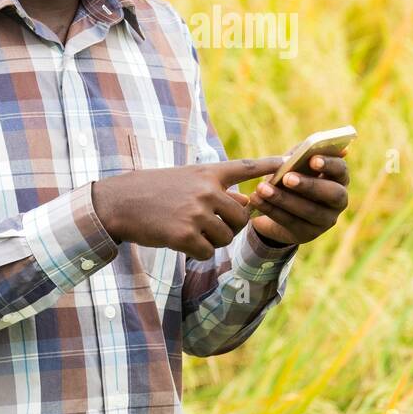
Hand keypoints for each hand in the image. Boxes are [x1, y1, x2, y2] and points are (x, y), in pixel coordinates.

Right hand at [92, 156, 283, 260]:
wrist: (121, 202)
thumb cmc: (156, 191)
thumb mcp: (188, 180)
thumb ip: (218, 190)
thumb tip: (247, 202)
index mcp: (208, 173)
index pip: (246, 167)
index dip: (271, 165)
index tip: (291, 161)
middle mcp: (206, 190)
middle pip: (241, 217)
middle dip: (230, 227)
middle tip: (207, 225)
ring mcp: (196, 212)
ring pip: (225, 238)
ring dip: (212, 241)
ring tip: (190, 230)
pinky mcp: (184, 234)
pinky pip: (205, 252)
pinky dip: (195, 252)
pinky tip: (179, 241)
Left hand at [247, 150, 350, 246]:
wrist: (277, 209)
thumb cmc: (290, 178)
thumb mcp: (293, 164)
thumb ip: (299, 154)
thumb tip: (307, 146)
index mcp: (338, 178)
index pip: (341, 169)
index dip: (329, 164)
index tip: (312, 160)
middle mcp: (339, 200)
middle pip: (333, 193)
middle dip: (309, 185)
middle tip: (287, 178)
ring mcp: (326, 220)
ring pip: (310, 210)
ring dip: (284, 199)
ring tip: (262, 188)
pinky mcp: (309, 233)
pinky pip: (292, 222)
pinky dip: (272, 210)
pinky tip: (257, 201)